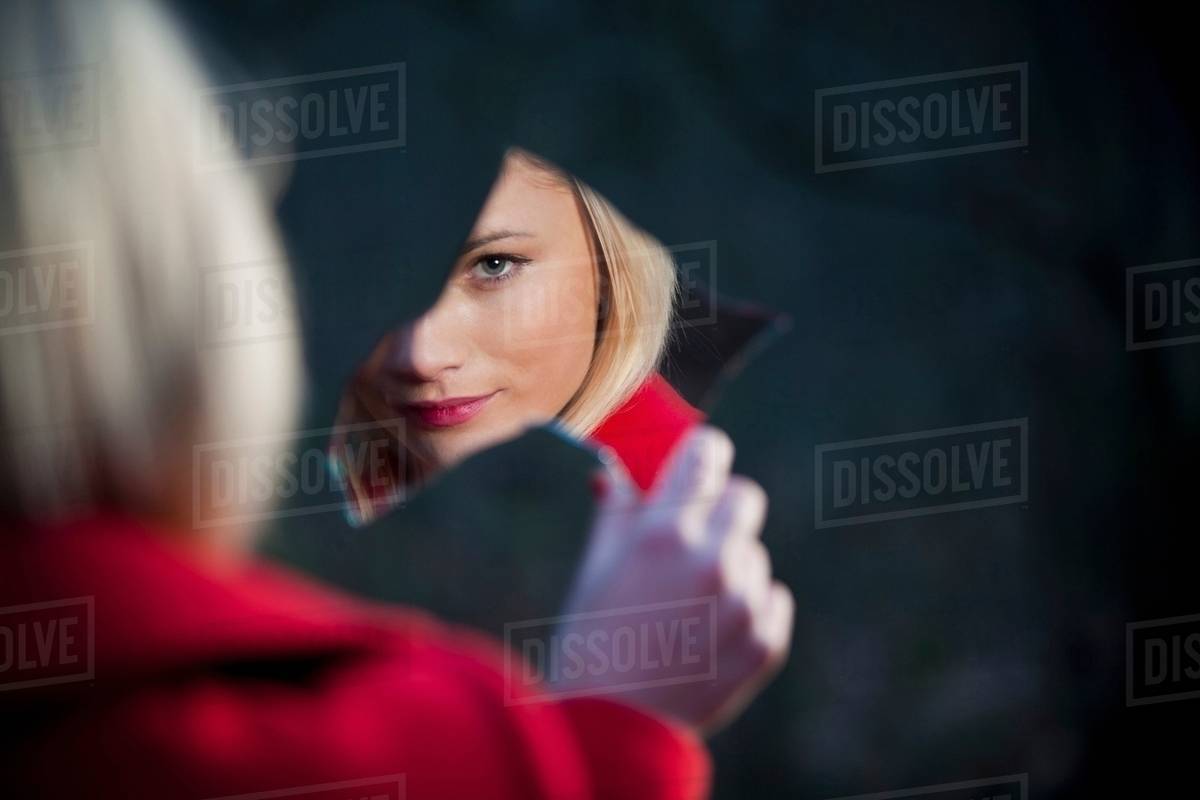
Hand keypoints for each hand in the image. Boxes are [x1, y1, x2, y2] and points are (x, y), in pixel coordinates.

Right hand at [551, 426, 793, 733]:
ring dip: (730, 566)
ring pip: (753, 554)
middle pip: (744, 497)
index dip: (700, 458)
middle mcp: (714, 557)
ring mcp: (745, 602)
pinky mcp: (766, 641)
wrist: (612, 730)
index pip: (709, 452)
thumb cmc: (591, 642)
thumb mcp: (595, 568)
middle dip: (720, 509)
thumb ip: (616, 511)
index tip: (695, 469)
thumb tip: (614, 473)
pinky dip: (749, 608)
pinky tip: (710, 633)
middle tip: (694, 536)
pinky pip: (771, 599)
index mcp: (666, 529)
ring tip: (688, 606)